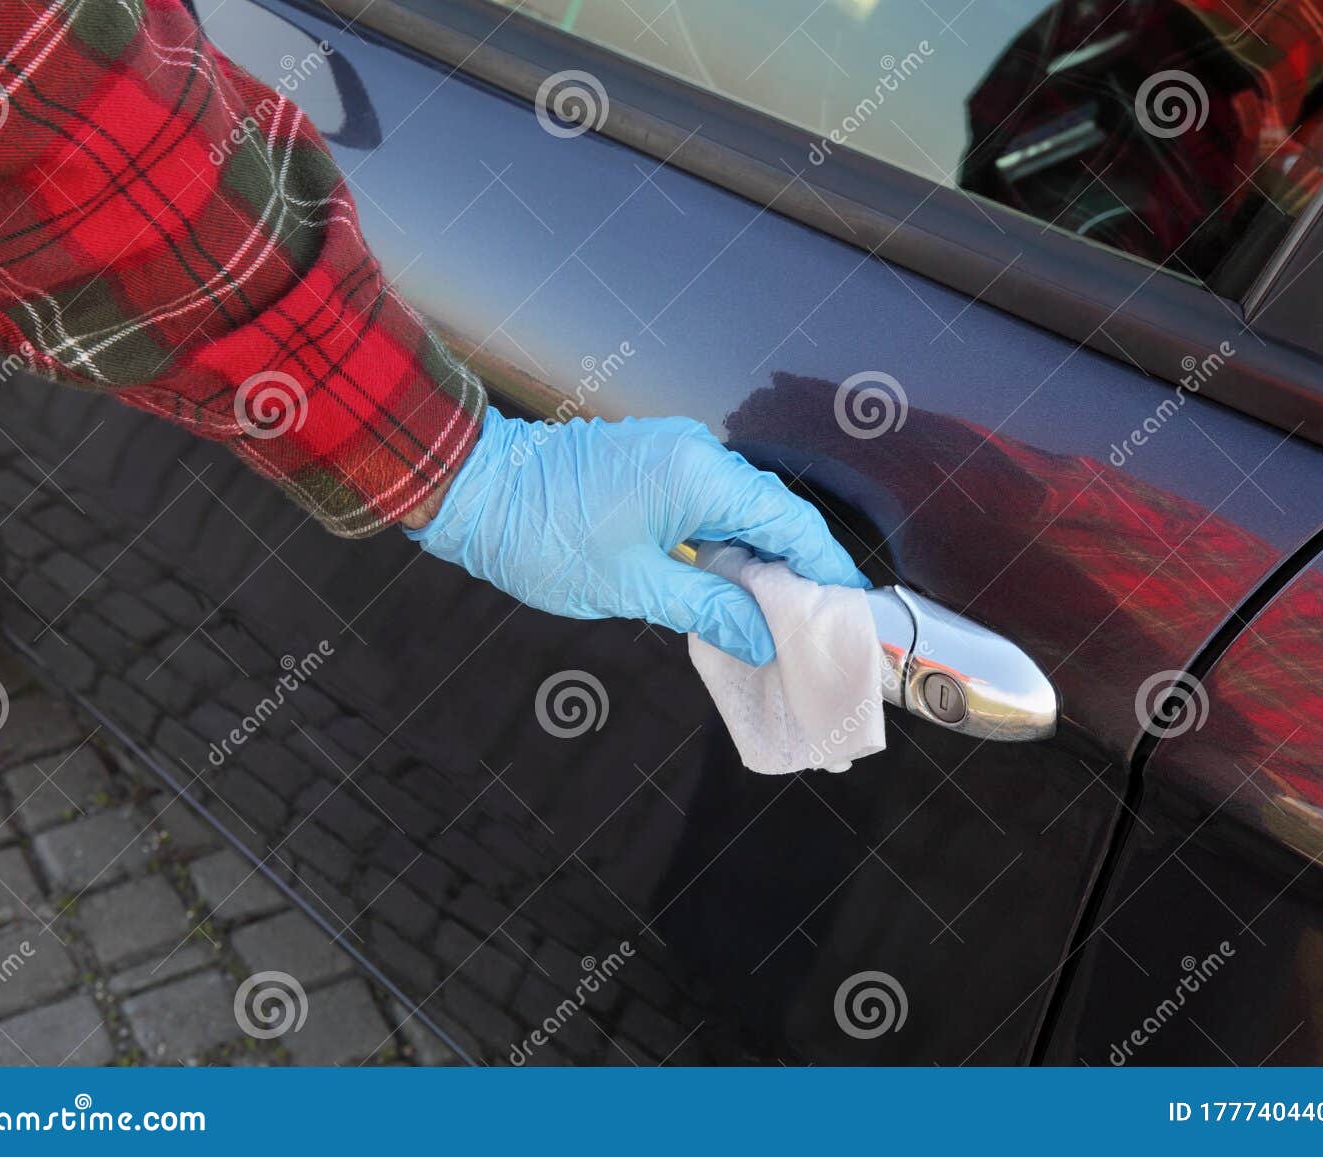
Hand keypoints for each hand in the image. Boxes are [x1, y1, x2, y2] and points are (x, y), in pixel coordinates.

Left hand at [407, 410, 868, 663]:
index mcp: (700, 475)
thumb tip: (760, 636)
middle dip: (797, 571)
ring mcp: (674, 453)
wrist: (475, 490)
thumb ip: (708, 608)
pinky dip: (727, 543)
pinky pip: (710, 502)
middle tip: (816, 625)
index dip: (826, 568)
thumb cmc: (542, 536)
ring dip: (761, 559)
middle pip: (772, 514)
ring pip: (742, 509)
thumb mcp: (632, 586)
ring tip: (777, 617)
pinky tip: (731, 586)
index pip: (791, 522)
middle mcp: (696, 453)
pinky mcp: (653, 464)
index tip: (848, 607)